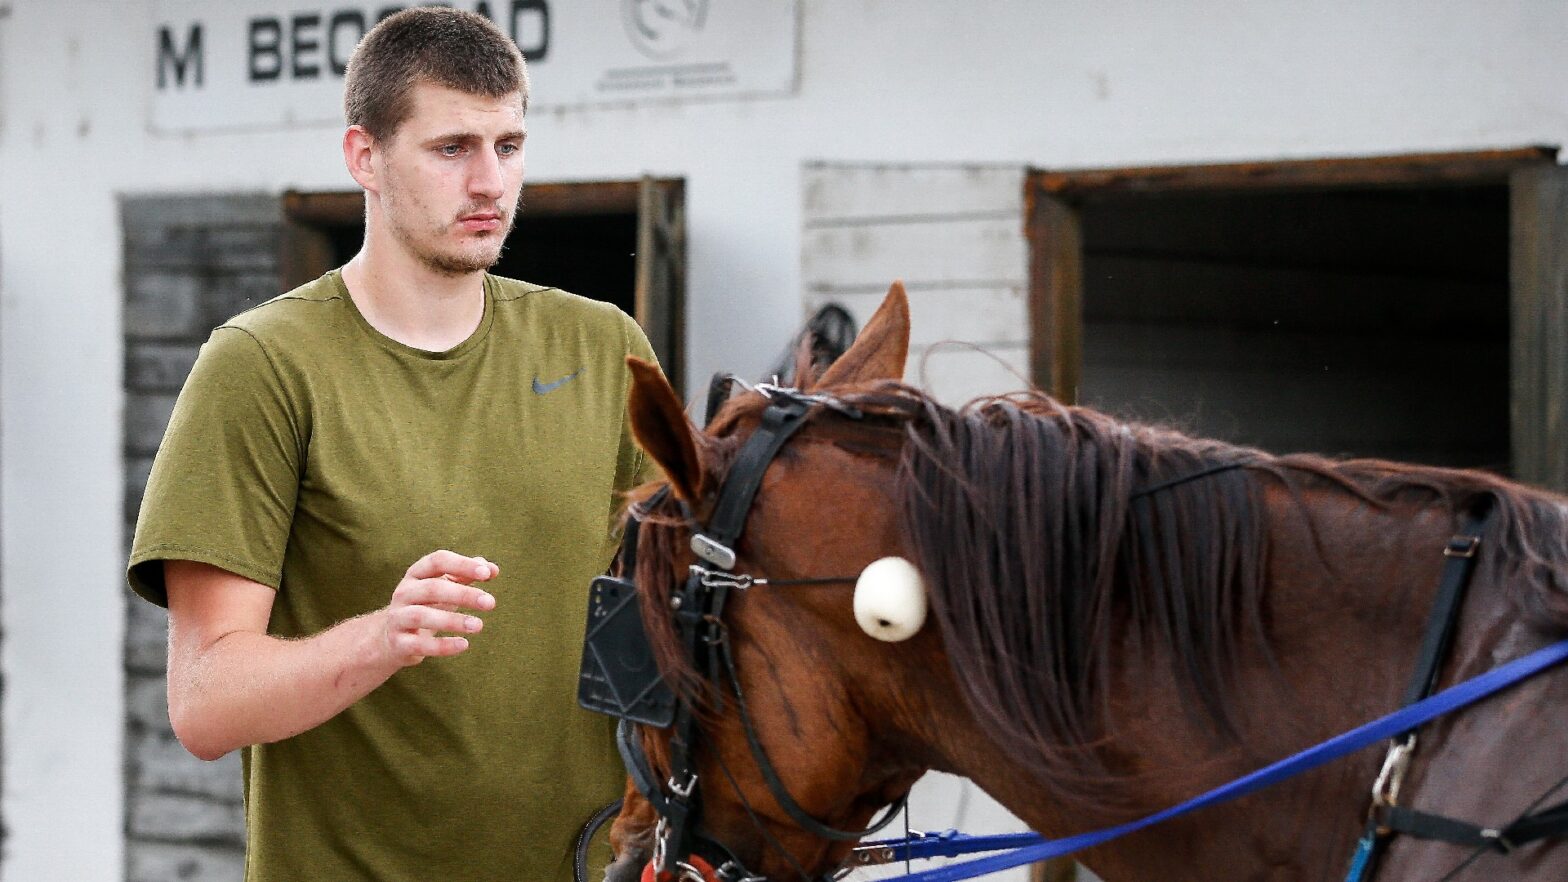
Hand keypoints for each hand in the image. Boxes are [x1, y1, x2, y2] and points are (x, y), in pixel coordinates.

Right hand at [381, 550, 498, 665]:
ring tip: (479, 625)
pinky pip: (419, 644)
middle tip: (490, 603)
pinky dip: (442, 646)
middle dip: (463, 594)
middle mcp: (404, 592)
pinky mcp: (398, 643)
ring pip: (421, 616)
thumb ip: (466, 575)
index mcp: (416, 574)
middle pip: (432, 588)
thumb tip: (493, 569)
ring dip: (452, 621)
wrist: (392, 637)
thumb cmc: (426, 605)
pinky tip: (463, 645)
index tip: (487, 574)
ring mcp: (398, 618)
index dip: (462, 565)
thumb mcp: (444, 587)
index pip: (438, 561)